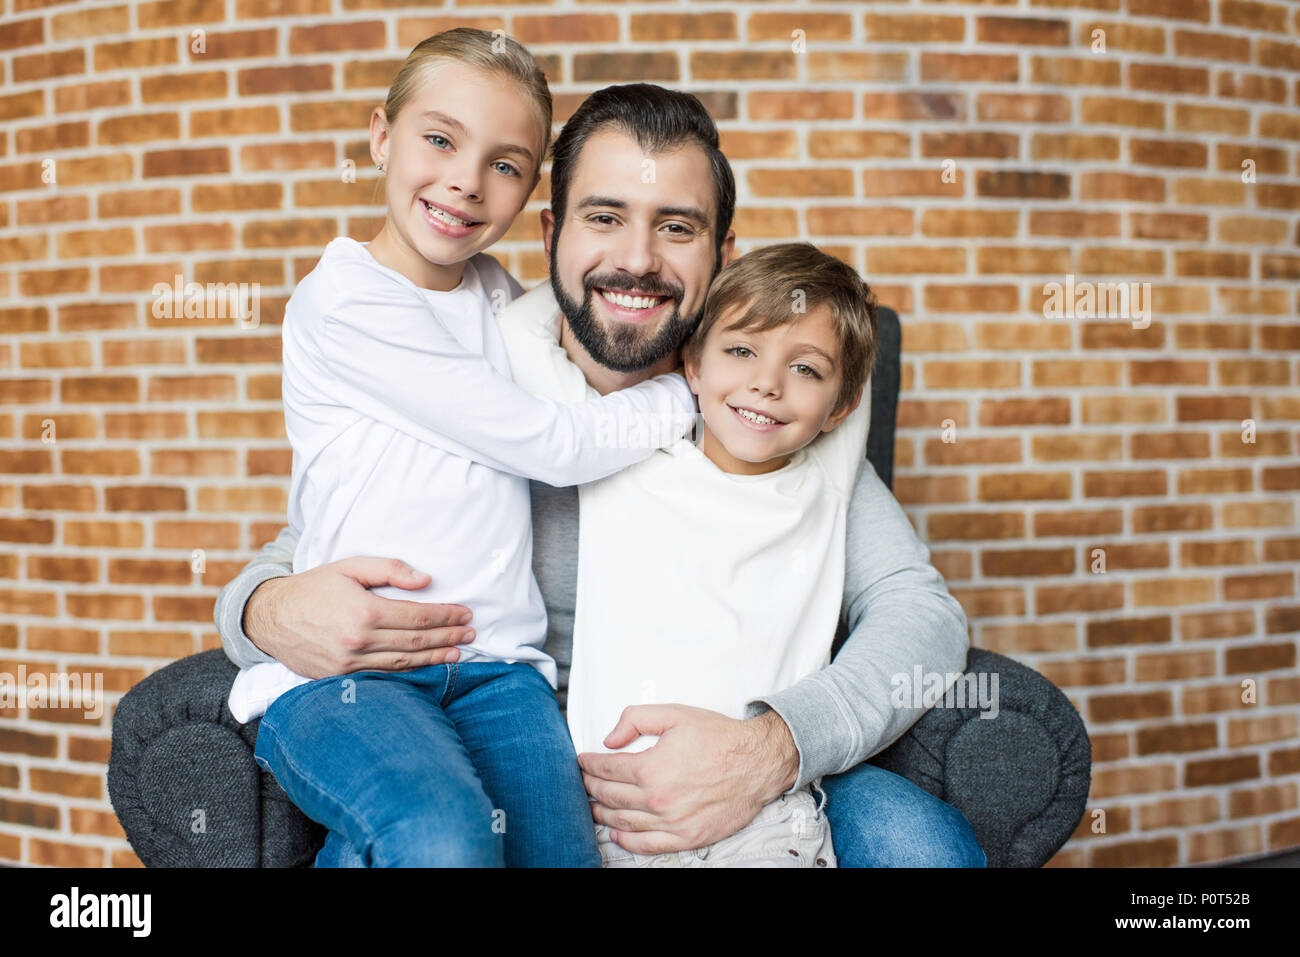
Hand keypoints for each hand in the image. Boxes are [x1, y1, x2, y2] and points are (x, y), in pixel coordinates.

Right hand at [242, 558, 474, 678]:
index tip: (466, 614)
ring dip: (435, 657)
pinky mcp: (341, 677)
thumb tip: (426, 579)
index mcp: (364, 611)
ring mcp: (350, 664)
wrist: (270, 618)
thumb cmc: (313, 587)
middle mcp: (359, 641)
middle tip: (471, 633)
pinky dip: (409, 671)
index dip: (446, 615)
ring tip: (458, 652)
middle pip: (416, 641)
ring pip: (404, 662)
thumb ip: (389, 569)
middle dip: (448, 637)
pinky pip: (384, 675)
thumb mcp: (350, 566)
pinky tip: (426, 666)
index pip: (418, 615)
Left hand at [579, 704, 798, 854]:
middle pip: (610, 796)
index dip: (589, 765)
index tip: (583, 762)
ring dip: (603, 814)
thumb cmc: (720, 738)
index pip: (606, 769)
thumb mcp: (674, 714)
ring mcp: (672, 822)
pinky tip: (617, 833)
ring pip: (624, 822)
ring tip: (592, 806)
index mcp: (651, 768)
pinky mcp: (687, 837)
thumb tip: (609, 739)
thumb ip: (635, 720)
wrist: (758, 762)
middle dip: (591, 787)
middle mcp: (657, 800)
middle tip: (584, 781)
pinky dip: (627, 840)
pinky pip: (648, 844)